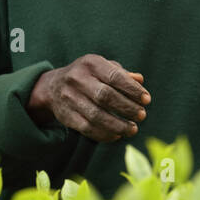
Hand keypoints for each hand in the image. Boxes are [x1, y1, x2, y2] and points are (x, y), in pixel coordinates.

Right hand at [27, 54, 149, 142]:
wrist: (52, 87)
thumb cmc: (88, 76)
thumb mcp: (102, 68)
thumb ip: (122, 73)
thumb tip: (140, 80)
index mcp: (90, 63)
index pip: (114, 76)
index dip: (132, 89)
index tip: (147, 100)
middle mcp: (77, 78)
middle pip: (105, 96)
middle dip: (127, 108)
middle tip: (142, 115)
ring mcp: (69, 98)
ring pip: (96, 115)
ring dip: (117, 125)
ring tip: (133, 129)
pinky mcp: (65, 116)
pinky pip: (87, 128)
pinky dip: (104, 134)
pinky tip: (117, 135)